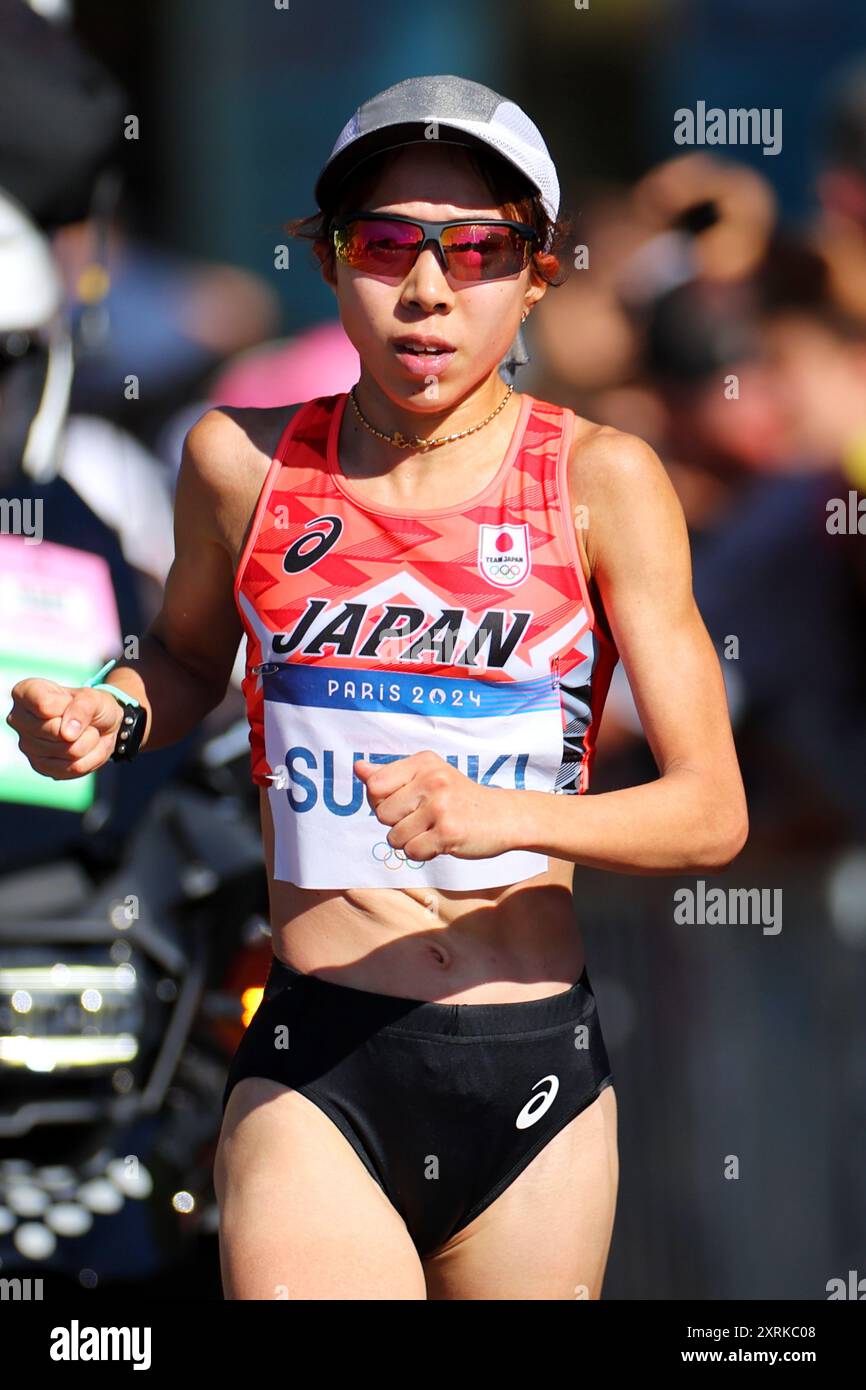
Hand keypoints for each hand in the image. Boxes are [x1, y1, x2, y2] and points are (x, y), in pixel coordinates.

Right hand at [6, 677, 122, 779]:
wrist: (101, 725)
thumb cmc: (91, 705)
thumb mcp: (93, 697)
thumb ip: (82, 708)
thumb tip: (67, 735)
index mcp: (24, 693)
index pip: (44, 706)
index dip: (68, 706)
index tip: (72, 702)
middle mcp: (19, 720)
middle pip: (55, 731)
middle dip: (81, 727)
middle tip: (83, 721)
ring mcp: (27, 747)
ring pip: (69, 751)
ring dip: (90, 741)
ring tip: (86, 733)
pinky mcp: (41, 768)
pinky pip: (75, 768)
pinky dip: (91, 758)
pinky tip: (86, 748)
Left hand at [353, 749, 515, 861]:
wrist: (504, 816)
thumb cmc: (460, 797)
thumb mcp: (428, 776)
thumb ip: (390, 775)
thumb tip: (358, 768)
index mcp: (424, 762)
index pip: (375, 786)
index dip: (381, 802)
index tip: (404, 803)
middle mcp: (432, 779)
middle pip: (382, 814)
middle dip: (397, 824)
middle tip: (424, 818)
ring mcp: (441, 806)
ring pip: (395, 837)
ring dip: (410, 841)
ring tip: (433, 830)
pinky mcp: (448, 832)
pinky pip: (412, 852)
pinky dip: (423, 853)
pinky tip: (441, 842)